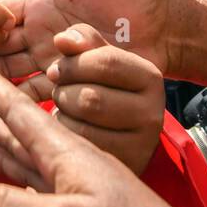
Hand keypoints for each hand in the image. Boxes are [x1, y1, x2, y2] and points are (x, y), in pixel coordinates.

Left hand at [14, 24, 164, 175]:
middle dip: (63, 93)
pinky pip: (78, 152)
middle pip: (90, 98)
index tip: (54, 71)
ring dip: (61, 117)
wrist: (124, 133)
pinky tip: (67, 133)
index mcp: (149, 77)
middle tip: (59, 94)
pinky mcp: (123, 167)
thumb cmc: (105, 87)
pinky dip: (63, 140)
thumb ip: (81, 41)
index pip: (106, 62)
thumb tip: (62, 40)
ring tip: (66, 112)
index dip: (71, 64)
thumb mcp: (99, 59)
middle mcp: (152, 112)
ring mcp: (141, 144)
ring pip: (81, 127)